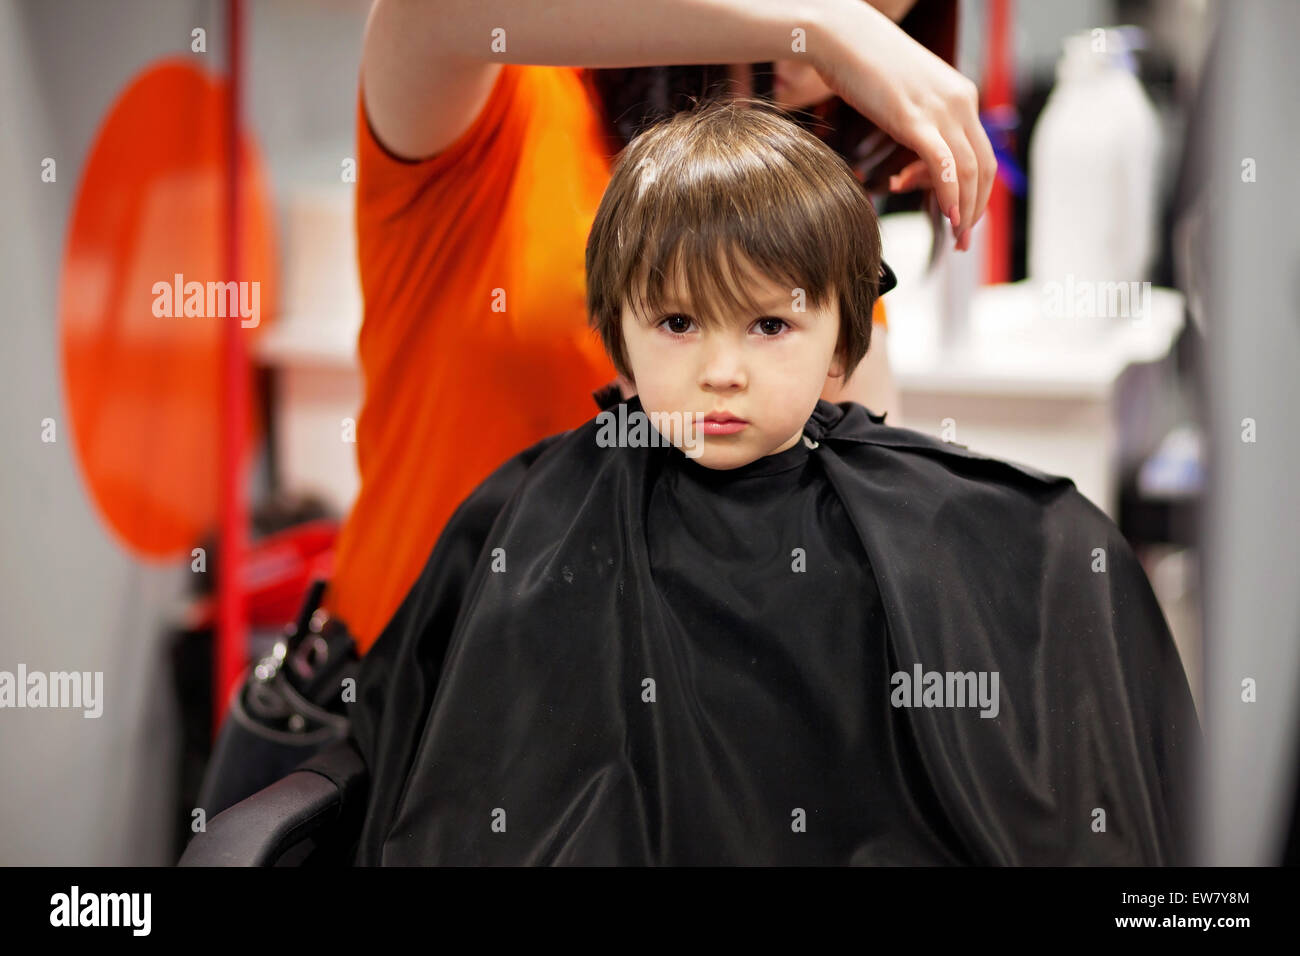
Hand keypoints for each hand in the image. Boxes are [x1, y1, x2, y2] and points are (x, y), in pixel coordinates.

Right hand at [812, 1, 995, 250]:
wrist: (841, 36)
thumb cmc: (864, 64)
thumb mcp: (903, 96)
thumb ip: (918, 122)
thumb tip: (916, 154)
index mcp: (961, 95)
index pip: (981, 152)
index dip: (978, 190)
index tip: (966, 216)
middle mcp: (960, 101)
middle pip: (983, 166)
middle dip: (977, 207)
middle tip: (965, 238)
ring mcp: (941, 110)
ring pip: (968, 171)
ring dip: (965, 209)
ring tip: (957, 235)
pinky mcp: (916, 120)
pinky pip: (944, 166)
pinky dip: (949, 195)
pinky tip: (948, 216)